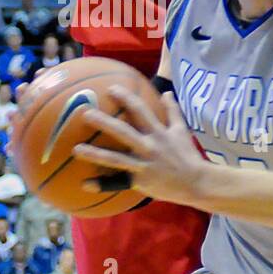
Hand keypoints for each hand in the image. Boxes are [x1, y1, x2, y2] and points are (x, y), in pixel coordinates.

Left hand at [72, 85, 205, 205]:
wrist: (196, 182)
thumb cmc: (187, 155)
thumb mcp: (182, 130)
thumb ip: (173, 111)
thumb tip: (167, 92)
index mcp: (158, 133)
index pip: (140, 111)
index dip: (126, 98)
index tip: (111, 88)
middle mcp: (148, 147)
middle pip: (123, 132)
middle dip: (104, 122)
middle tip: (84, 113)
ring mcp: (143, 165)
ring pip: (115, 159)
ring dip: (95, 154)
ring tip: (76, 149)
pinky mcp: (140, 182)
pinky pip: (119, 183)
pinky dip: (102, 185)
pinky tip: (84, 184)